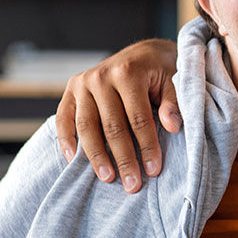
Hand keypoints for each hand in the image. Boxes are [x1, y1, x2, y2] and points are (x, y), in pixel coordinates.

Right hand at [55, 39, 179, 192]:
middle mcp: (101, 76)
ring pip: (86, 126)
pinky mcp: (71, 90)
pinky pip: (63, 119)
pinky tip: (74, 161)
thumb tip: (172, 126)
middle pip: (111, 126)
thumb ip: (173, 102)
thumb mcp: (174, 80)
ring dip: (96, 156)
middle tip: (132, 184)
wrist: (143, 53)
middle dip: (123, 158)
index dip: (146, 146)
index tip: (153, 170)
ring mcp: (82, 83)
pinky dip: (66, 140)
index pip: (138, 118)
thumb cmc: (161, 71)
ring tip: (107, 178)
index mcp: (127, 73)